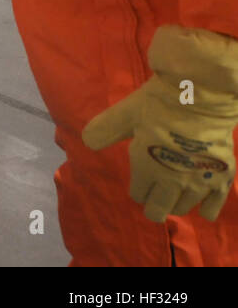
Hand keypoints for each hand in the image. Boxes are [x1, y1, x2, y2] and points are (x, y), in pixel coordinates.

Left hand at [83, 25, 237, 221]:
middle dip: (153, 205)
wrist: (201, 96)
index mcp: (147, 168)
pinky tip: (204, 211)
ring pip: (184, 207)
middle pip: (159, 209)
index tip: (139, 182)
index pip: (138, 195)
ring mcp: (199, 181)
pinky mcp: (222, 176)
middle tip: (154, 198)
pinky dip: (208, 209)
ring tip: (174, 195)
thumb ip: (105, 130)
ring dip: (177, 203)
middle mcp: (172, 181)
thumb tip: (86, 141)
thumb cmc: (159, 104)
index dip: (137, 189)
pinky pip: (215, 204)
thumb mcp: (125, 114)